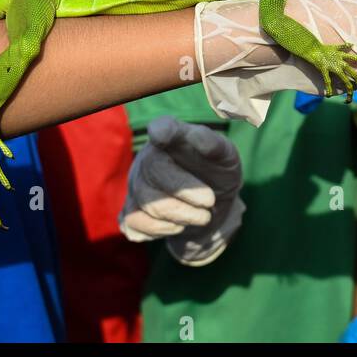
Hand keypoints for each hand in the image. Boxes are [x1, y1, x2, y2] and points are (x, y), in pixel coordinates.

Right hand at [119, 116, 245, 266]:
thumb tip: (197, 136)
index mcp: (174, 136)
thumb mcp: (226, 157)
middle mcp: (149, 157)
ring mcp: (136, 184)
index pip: (164, 126)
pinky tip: (178, 225)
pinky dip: (162, 229)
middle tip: (210, 201)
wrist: (211, 206)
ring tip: (202, 216)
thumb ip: (214, 145)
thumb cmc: (217, 172)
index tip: (162, 134)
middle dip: (186, 191)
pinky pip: (134, 223)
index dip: (162, 130)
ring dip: (181, 215)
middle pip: (154, 171)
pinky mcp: (130, 211)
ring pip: (146, 202)